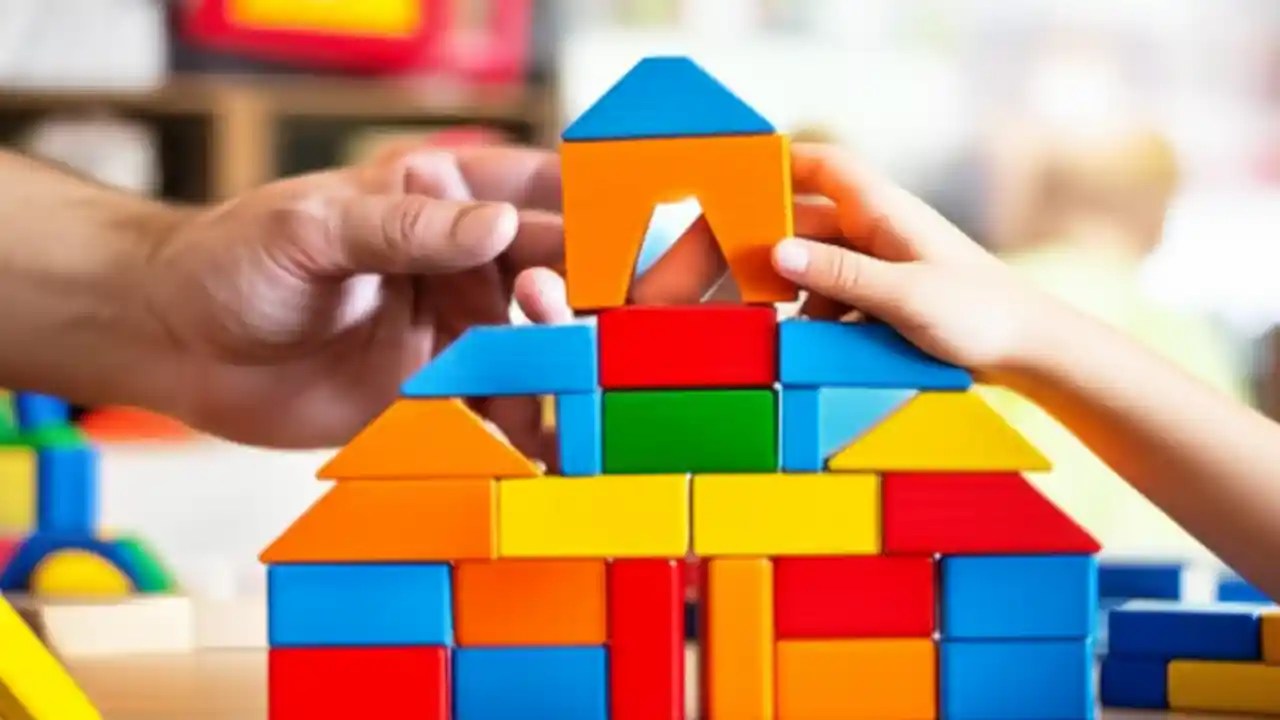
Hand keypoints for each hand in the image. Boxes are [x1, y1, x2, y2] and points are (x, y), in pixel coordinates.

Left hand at [142, 146, 571, 452]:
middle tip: (545, 315)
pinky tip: (530, 446)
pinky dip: (520, 429)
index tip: (616, 249)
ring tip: (553, 390)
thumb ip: (406, 229)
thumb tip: (498, 226)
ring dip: (556, 371)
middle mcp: (462, 266)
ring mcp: (454, 333)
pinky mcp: (436, 397)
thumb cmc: (234, 259)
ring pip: (536, 350)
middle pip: (555, 278)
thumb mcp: (315, 228)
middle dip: (574, 300)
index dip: (586, 217)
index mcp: (442, 201)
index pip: (538, 195)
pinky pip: (497, 411)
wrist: (177, 343)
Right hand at [643, 143, 1055, 381]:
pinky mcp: (877, 303)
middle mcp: (873, 231)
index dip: (769, 165)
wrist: (1032, 355)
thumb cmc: (981, 315)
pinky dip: (802, 323)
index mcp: (881, 211)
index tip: (719, 180)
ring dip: (772, 294)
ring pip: (803, 270)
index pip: (816, 166)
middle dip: (746, 250)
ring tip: (730, 327)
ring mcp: (875, 268)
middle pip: (793, 225)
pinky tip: (787, 350)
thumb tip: (776, 251)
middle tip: (693, 284)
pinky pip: (823, 304)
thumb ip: (842, 275)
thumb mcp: (907, 297)